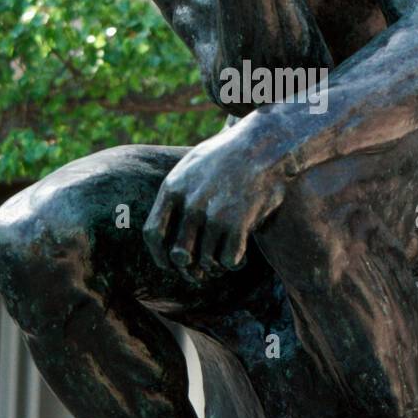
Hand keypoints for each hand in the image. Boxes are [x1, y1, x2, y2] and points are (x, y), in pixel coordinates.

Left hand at [143, 122, 286, 278]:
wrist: (265, 144)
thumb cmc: (228, 156)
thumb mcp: (191, 165)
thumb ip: (176, 194)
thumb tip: (164, 229)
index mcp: (173, 188)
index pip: (153, 234)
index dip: (159, 257)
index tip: (170, 266)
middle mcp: (190, 203)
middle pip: (179, 255)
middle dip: (189, 270)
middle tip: (201, 272)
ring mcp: (214, 214)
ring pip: (206, 262)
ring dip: (215, 268)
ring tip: (224, 260)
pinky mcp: (239, 223)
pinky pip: (229, 261)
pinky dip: (234, 264)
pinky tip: (241, 256)